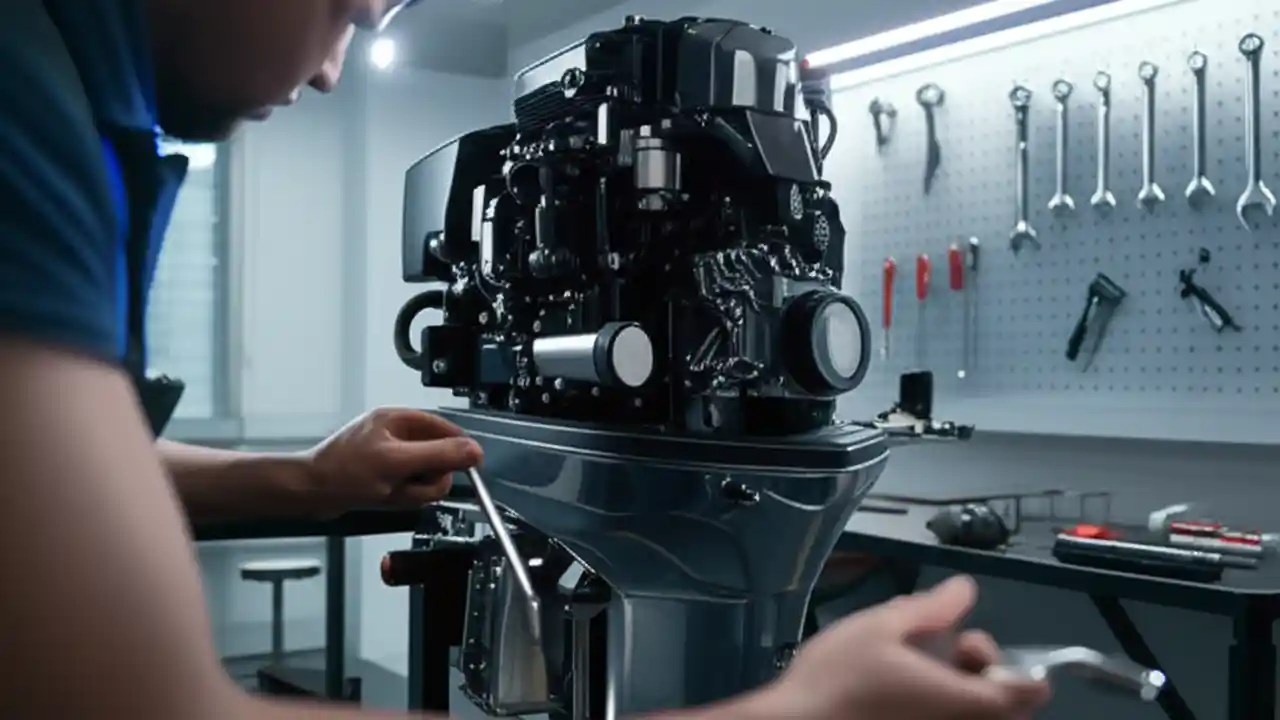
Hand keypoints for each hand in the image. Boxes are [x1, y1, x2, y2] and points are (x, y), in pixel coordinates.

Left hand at [304, 408, 482, 517]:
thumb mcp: (397, 463)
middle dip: (428, 477)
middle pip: (437, 456)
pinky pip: (406, 488)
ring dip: (413, 490)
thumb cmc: (342, 473)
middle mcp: (395, 435)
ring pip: (422, 476)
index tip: (470, 467)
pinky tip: (384, 498)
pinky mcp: (381, 475)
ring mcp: (388, 456)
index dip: (458, 449)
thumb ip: (438, 455)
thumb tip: (472, 450)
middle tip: (412, 485)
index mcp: (398, 420)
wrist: (307, 493)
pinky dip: (400, 497)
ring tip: (392, 493)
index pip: (445, 429)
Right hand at [753, 575, 1049, 719]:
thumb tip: (965, 589)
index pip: (1027, 694)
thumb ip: (930, 609)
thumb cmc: (837, 679)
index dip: (1022, 669)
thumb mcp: (880, 627)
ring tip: (922, 668)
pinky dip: (937, 707)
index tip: (976, 648)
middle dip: (987, 675)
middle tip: (949, 650)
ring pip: (973, 718)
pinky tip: (901, 691)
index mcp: (962, 702)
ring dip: (963, 692)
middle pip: (1004, 712)